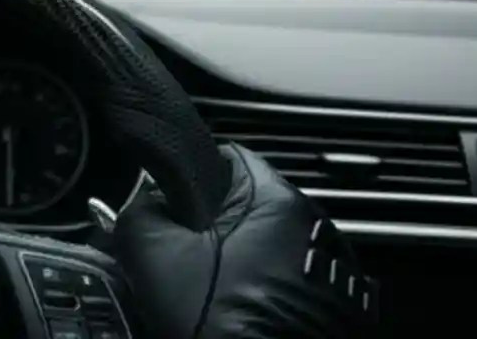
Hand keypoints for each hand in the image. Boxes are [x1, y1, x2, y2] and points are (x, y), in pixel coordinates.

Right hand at [113, 144, 376, 338]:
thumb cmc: (219, 320)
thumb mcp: (153, 254)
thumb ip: (140, 209)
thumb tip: (143, 200)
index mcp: (279, 200)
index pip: (226, 157)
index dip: (186, 179)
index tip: (165, 207)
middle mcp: (317, 228)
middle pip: (245, 205)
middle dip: (209, 225)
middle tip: (177, 257)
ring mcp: (330, 271)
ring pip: (265, 246)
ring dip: (236, 259)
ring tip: (206, 292)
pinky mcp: (336, 308)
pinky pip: (284, 280)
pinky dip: (260, 289)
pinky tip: (237, 313)